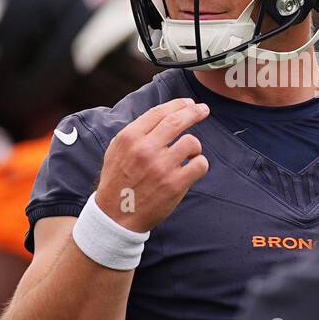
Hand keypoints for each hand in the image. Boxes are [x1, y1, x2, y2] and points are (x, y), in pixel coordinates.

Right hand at [95, 98, 209, 231]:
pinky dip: (200, 164)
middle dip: (194, 112)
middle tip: (203, 110)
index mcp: (129, 138)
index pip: (159, 113)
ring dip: (194, 147)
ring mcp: (161, 167)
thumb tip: (163, 115)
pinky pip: (199, 164)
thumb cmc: (118, 181)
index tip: (189, 103)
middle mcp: (145, 149)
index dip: (178, 105)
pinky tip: (193, 168)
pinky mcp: (174, 184)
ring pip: (191, 142)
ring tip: (189, 154)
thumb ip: (136, 132)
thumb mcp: (116, 150)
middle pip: (177, 121)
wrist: (115, 216)